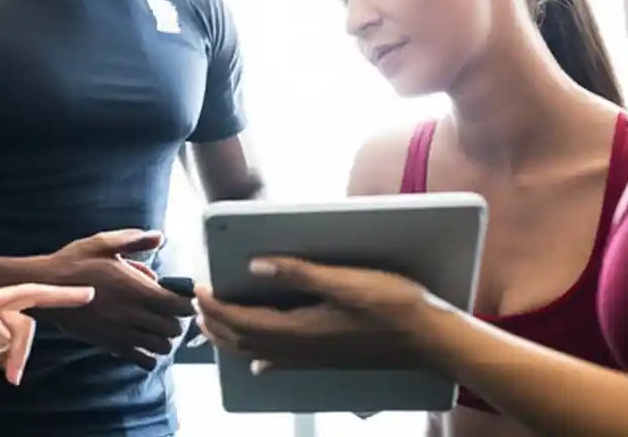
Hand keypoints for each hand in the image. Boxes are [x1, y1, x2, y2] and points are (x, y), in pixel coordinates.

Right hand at [41, 229, 194, 369]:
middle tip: (171, 310)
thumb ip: (135, 240)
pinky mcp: (111, 345)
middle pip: (175, 329)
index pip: (179, 306)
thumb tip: (160, 237)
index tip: (181, 295)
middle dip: (178, 320)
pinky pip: (143, 361)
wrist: (45, 288)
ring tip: (159, 325)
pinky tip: (143, 340)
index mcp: (136, 289)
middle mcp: (133, 314)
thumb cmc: (75, 262)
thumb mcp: (104, 243)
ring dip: (166, 337)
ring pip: (162, 347)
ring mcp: (123, 333)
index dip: (186, 302)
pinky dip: (150, 355)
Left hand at [193, 257, 449, 373]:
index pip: (240, 321)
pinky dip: (260, 355)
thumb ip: (298, 272)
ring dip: (231, 337)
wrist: (430, 340)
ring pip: (258, 353)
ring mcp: (313, 358)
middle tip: (197, 301)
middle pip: (242, 340)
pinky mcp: (326, 360)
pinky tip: (258, 360)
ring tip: (215, 320)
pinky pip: (281, 362)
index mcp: (299, 329)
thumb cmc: (393, 305)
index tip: (197, 287)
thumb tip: (255, 266)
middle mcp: (300, 348)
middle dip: (214, 322)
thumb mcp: (345, 281)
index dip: (214, 306)